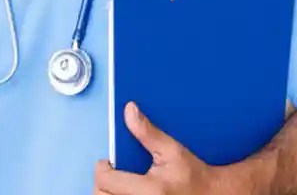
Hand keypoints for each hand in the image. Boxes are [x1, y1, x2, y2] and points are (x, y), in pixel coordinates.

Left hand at [93, 102, 242, 194]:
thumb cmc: (194, 175)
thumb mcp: (172, 150)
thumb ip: (147, 132)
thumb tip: (129, 110)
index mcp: (150, 190)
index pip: (106, 181)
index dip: (102, 168)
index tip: (107, 163)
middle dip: (102, 183)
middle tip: (111, 175)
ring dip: (107, 194)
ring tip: (117, 186)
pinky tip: (124, 193)